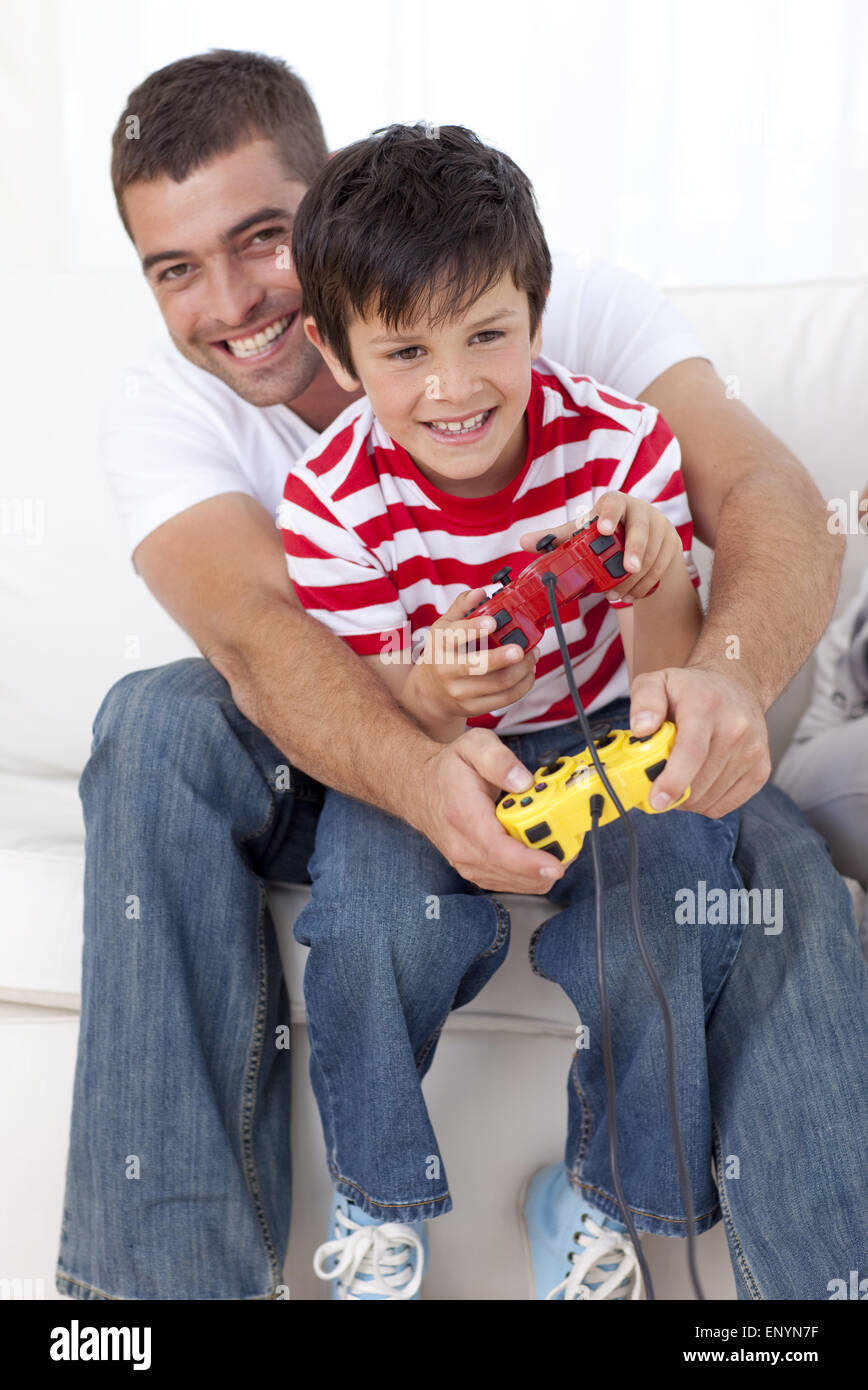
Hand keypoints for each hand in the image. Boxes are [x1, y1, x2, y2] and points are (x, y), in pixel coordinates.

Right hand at [409, 587, 538, 723]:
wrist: (429, 693)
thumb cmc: (441, 654)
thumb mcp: (443, 628)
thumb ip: (461, 607)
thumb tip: (480, 592)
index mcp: (440, 645)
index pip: (454, 636)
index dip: (474, 628)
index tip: (492, 621)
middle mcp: (447, 670)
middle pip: (477, 666)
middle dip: (502, 657)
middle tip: (521, 649)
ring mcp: (461, 692)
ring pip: (498, 683)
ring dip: (522, 669)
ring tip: (533, 655)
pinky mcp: (474, 707)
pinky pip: (505, 698)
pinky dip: (523, 684)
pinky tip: (528, 672)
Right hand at [413, 726, 566, 893]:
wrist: (420, 787)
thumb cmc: (448, 769)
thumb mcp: (473, 746)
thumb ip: (499, 760)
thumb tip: (524, 782)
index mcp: (463, 815)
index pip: (497, 849)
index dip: (529, 862)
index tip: (555, 865)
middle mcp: (463, 846)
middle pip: (511, 871)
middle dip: (546, 863)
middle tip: (570, 843)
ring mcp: (468, 863)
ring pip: (513, 882)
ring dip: (541, 870)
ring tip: (559, 843)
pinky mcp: (475, 870)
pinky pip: (509, 883)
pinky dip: (531, 874)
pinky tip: (542, 854)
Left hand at [520, 490, 681, 599]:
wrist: (644, 539)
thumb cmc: (608, 531)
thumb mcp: (584, 531)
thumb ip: (557, 537)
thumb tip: (522, 542)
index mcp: (616, 503)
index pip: (613, 502)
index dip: (608, 515)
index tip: (601, 529)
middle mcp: (640, 512)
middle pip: (641, 529)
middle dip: (635, 549)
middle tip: (627, 567)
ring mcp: (659, 528)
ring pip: (652, 554)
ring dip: (636, 577)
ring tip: (618, 593)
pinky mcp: (671, 546)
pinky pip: (660, 568)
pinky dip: (645, 585)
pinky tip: (632, 595)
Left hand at [628, 663, 771, 816]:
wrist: (735, 687)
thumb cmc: (690, 690)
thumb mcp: (657, 681)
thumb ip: (644, 701)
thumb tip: (641, 728)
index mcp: (706, 705)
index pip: (692, 751)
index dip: (673, 781)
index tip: (655, 800)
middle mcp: (736, 728)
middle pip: (698, 782)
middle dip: (671, 792)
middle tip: (655, 782)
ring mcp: (752, 751)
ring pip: (709, 799)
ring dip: (686, 799)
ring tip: (678, 777)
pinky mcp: (760, 771)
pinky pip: (723, 806)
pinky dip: (704, 803)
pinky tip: (697, 782)